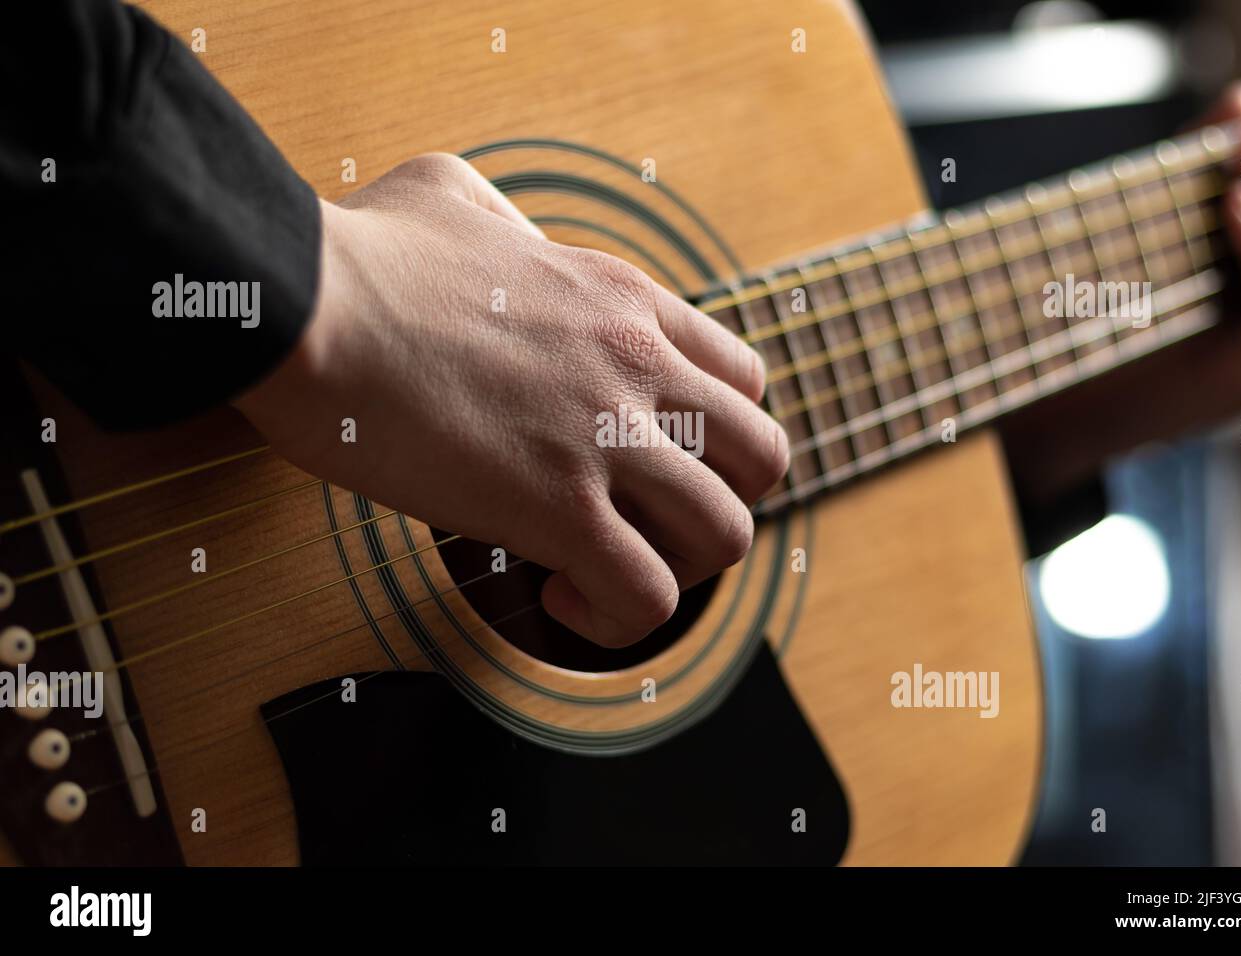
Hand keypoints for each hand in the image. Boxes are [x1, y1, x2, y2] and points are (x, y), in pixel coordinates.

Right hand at [233, 153, 788, 647]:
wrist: (305, 302)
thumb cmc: (361, 253)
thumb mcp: (456, 193)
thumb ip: (508, 220)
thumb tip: (502, 238)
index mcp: (625, 300)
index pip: (744, 377)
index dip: (713, 433)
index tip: (652, 456)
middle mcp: (640, 366)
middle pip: (763, 458)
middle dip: (715, 502)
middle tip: (643, 520)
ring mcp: (607, 438)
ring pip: (727, 535)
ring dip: (676, 568)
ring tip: (604, 566)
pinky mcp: (557, 507)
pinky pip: (644, 598)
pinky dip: (612, 616)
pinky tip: (556, 593)